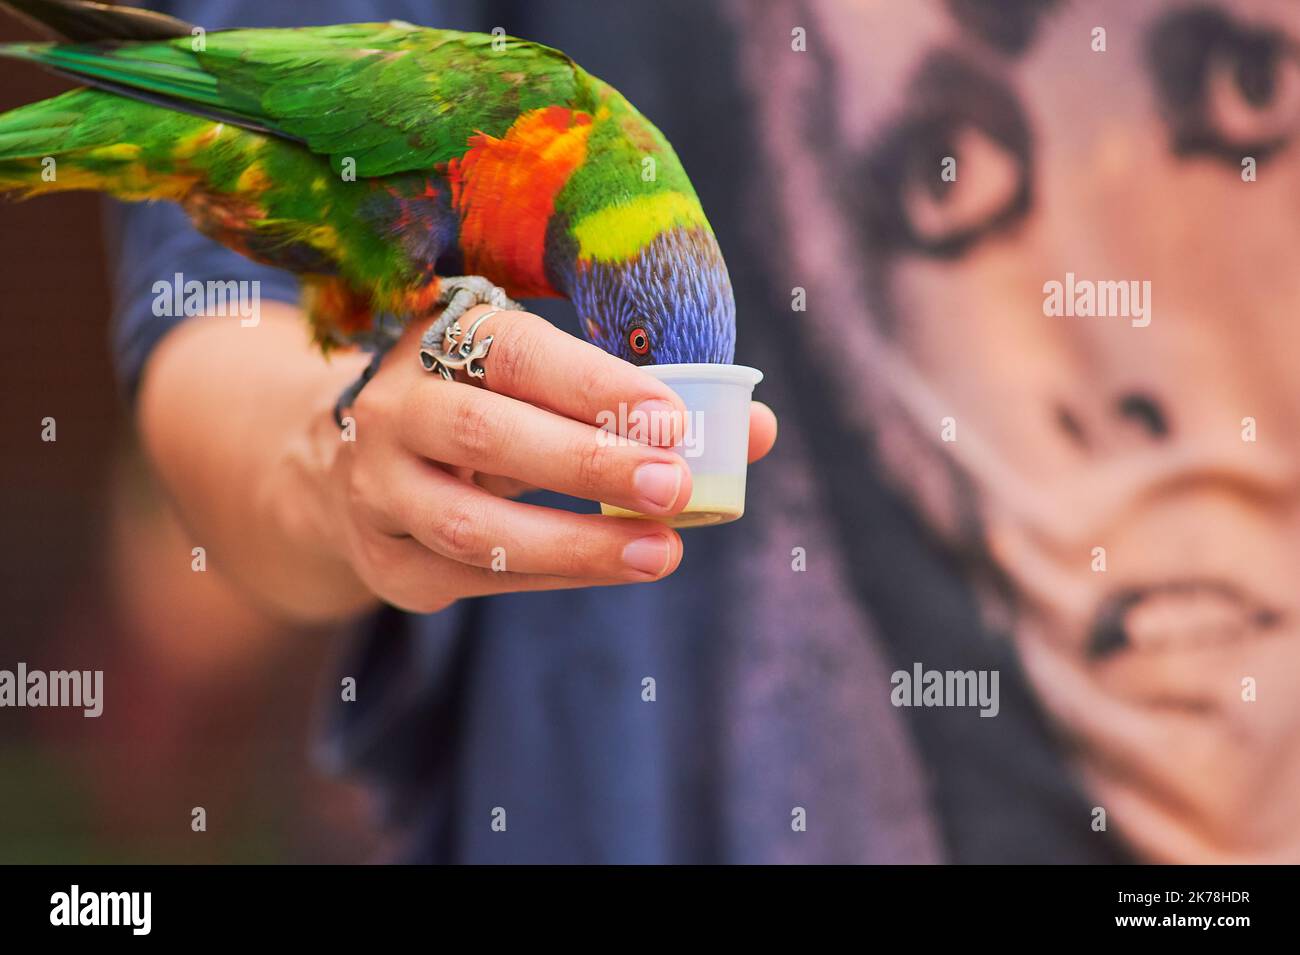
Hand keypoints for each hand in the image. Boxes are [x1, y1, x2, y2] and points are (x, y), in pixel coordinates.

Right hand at [328, 306, 776, 613]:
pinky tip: (616, 567)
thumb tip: (755, 430)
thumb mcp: (544, 386)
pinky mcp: (388, 561)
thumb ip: (641, 400)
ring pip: (469, 526)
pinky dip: (556, 574)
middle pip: (482, 433)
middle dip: (586, 463)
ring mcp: (378, 490)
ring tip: (661, 552)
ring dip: (573, 543)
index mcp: (440, 340)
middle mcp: (394, 410)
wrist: (361, 469)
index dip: (592, 383)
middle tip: (675, 487)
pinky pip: (475, 577)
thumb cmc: (487, 408)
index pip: (514, 352)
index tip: (673, 418)